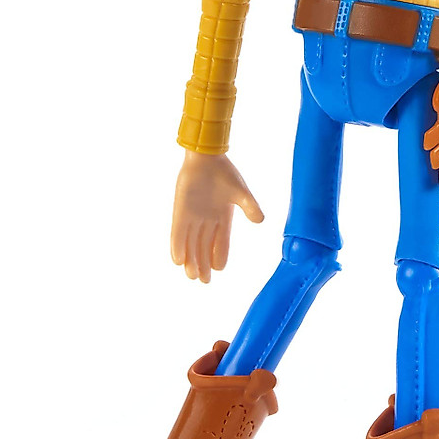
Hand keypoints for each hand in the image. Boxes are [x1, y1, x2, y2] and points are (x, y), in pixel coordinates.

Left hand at [171, 150, 263, 281]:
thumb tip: (260, 221)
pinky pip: (178, 233)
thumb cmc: (225, 173)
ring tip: (192, 276)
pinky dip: (178, 246)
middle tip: (204, 281)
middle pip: (204, 247)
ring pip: (191, 244)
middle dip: (204, 265)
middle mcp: (207, 221)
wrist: (207, 158)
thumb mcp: (241, 192)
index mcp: (223, 218)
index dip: (220, 256)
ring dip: (191, 260)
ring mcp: (193, 217)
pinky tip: (178, 260)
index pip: (221, 243)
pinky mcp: (180, 211)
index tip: (219, 269)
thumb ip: (250, 207)